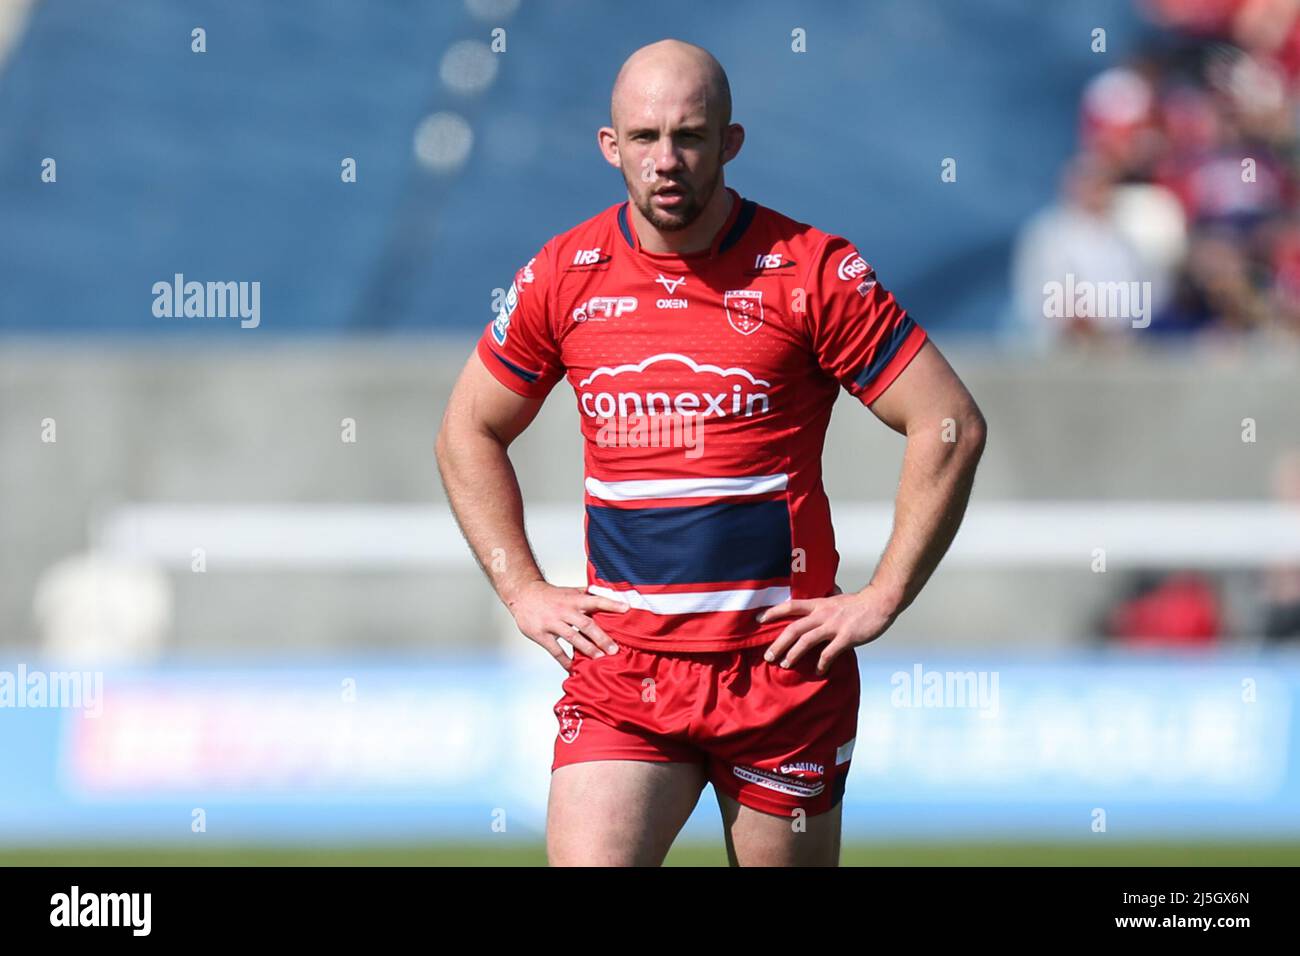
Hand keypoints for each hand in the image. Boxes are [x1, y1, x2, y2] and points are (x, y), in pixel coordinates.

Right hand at [507, 580, 627, 669]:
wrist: (523, 594)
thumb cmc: (550, 595)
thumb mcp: (570, 591)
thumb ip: (588, 595)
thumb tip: (610, 595)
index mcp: (574, 599)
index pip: (596, 600)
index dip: (611, 604)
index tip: (626, 609)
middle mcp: (565, 611)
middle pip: (586, 624)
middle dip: (601, 637)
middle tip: (614, 649)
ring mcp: (552, 623)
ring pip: (572, 638)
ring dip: (587, 649)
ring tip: (599, 659)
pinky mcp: (541, 634)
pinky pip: (555, 650)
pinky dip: (565, 661)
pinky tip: (574, 669)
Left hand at [757, 583, 896, 675]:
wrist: (880, 602)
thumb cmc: (858, 603)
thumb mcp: (835, 599)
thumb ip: (823, 604)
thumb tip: (815, 605)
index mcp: (818, 604)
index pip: (790, 606)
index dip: (773, 612)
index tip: (758, 619)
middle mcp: (822, 614)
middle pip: (794, 628)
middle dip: (778, 643)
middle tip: (768, 656)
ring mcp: (834, 626)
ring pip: (806, 641)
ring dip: (794, 654)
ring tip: (785, 664)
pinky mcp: (846, 637)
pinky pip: (829, 653)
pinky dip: (821, 664)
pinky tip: (818, 671)